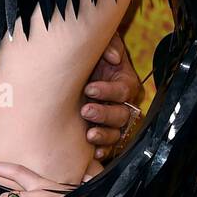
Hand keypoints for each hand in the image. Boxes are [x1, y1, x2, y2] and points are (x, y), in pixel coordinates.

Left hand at [80, 32, 144, 162]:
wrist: (72, 69)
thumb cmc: (90, 56)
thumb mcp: (101, 44)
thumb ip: (109, 45)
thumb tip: (114, 58)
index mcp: (124, 82)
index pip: (123, 91)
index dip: (108, 91)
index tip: (89, 88)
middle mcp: (122, 103)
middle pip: (122, 114)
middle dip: (104, 114)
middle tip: (85, 111)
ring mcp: (112, 120)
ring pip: (117, 132)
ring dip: (105, 135)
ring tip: (89, 135)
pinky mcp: (103, 131)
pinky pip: (109, 146)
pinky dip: (104, 150)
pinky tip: (94, 153)